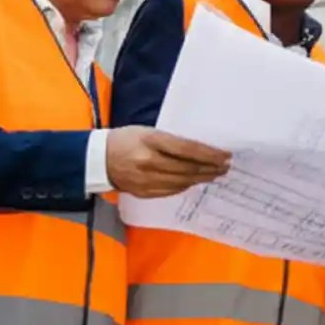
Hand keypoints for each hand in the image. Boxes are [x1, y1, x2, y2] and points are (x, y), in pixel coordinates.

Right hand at [106, 125, 230, 197]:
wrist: (98, 159)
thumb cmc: (125, 139)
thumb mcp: (148, 131)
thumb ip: (170, 140)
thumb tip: (198, 149)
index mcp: (151, 141)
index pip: (188, 149)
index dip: (209, 154)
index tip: (225, 155)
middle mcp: (150, 162)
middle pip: (188, 168)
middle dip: (210, 168)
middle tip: (225, 166)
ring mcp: (147, 180)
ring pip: (182, 181)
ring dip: (202, 178)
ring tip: (215, 174)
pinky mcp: (144, 192)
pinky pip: (171, 191)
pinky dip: (186, 186)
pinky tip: (195, 181)